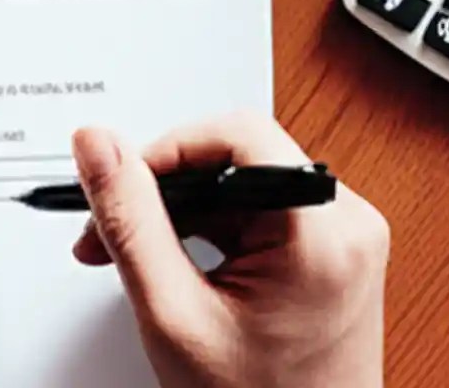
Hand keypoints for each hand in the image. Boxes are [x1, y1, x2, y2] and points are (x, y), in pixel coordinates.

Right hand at [71, 111, 388, 387]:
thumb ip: (130, 220)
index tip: (120, 180)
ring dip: (180, 213)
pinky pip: (260, 214)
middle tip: (107, 230)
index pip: (238, 135)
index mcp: (324, 232)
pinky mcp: (333, 254)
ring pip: (241, 187)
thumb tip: (99, 146)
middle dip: (163, 190)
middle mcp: (348, 224)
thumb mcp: (174, 313)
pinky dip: (211, 233)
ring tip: (135, 259)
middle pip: (236, 159)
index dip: (166, 149)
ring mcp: (346, 239)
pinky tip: (175, 266)